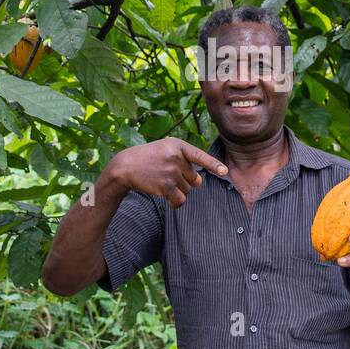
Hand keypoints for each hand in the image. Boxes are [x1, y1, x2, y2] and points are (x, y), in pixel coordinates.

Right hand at [108, 138, 227, 207]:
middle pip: (195, 179)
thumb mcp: (165, 150)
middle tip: (167, 176)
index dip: (213, 165)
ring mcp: (171, 172)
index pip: (200, 156)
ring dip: (178, 191)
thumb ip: (184, 160)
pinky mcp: (165, 186)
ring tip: (161, 182)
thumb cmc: (148, 158)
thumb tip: (199, 182)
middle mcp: (176, 158)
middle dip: (185, 181)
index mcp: (178, 145)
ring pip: (187, 190)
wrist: (125, 166)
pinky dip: (175, 203)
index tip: (224, 172)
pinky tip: (167, 199)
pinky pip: (180, 200)